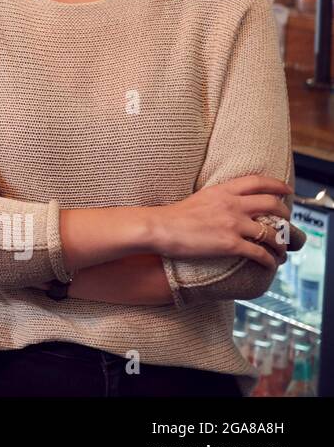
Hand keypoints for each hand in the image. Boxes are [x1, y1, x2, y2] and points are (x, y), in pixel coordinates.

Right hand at [149, 176, 293, 267]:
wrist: (159, 228)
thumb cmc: (173, 216)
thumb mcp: (200, 197)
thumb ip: (219, 198)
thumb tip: (230, 203)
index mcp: (223, 191)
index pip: (258, 181)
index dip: (277, 185)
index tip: (286, 190)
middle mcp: (232, 205)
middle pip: (272, 204)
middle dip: (285, 214)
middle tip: (287, 222)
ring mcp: (233, 224)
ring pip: (272, 232)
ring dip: (282, 243)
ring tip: (282, 250)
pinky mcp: (230, 244)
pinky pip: (260, 253)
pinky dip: (270, 260)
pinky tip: (270, 264)